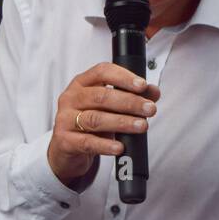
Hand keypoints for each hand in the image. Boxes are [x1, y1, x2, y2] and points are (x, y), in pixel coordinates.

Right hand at [47, 62, 159, 187]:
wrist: (66, 148)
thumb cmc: (90, 121)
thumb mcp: (108, 107)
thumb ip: (131, 96)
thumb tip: (153, 92)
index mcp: (82, 83)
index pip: (102, 71)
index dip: (123, 77)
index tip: (143, 85)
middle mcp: (71, 98)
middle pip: (101, 96)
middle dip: (129, 102)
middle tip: (149, 109)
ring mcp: (65, 119)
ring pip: (95, 119)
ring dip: (122, 122)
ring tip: (141, 126)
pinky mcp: (65, 141)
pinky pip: (87, 142)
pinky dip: (106, 145)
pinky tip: (119, 147)